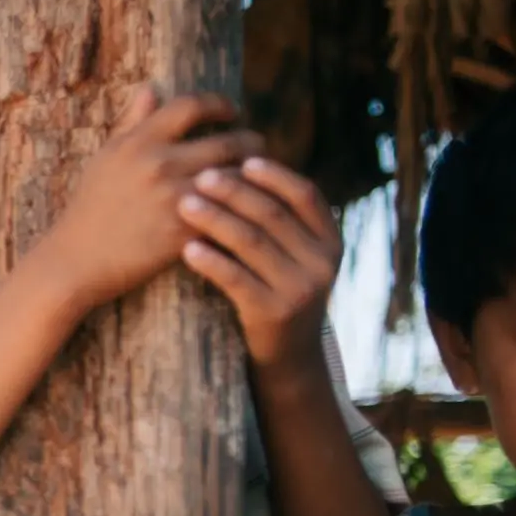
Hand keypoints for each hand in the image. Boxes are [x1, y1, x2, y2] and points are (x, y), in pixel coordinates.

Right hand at [32, 87, 262, 313]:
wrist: (76, 260)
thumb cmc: (89, 208)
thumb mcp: (105, 158)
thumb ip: (131, 123)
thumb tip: (151, 88)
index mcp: (138, 142)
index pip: (191, 106)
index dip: (219, 104)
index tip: (232, 111)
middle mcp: (158, 164)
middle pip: (228, 141)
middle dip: (251, 142)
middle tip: (257, 145)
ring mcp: (173, 197)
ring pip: (236, 177)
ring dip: (254, 176)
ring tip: (259, 176)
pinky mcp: (184, 230)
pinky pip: (228, 211)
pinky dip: (243, 207)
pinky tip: (248, 207)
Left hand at [178, 156, 338, 374]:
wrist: (287, 356)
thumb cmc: (278, 290)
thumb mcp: (293, 255)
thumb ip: (279, 219)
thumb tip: (241, 162)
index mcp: (330, 240)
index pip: (306, 196)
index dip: (275, 175)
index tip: (242, 159)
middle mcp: (323, 262)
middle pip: (273, 215)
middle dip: (235, 192)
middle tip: (200, 176)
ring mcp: (301, 289)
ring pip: (252, 243)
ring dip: (216, 219)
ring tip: (184, 204)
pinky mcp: (273, 313)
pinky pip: (236, 279)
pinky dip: (211, 260)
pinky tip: (186, 248)